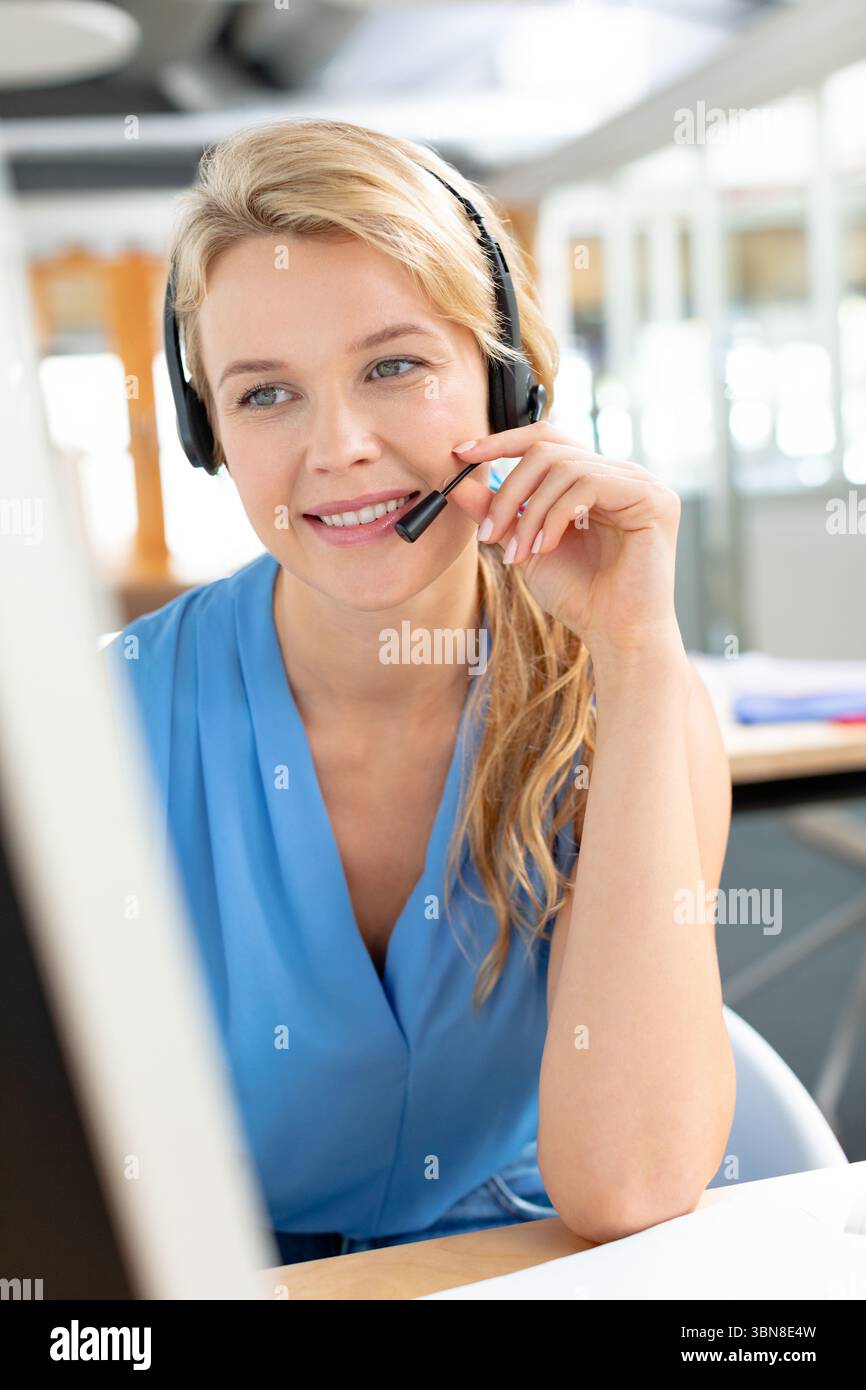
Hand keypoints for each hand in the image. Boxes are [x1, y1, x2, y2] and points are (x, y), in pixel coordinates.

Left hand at [445, 422, 684, 662]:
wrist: (616, 635)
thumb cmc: (579, 596)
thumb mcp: (525, 546)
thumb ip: (497, 512)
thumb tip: (456, 483)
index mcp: (594, 479)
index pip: (547, 440)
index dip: (502, 441)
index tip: (462, 453)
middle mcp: (619, 474)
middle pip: (547, 450)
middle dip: (509, 491)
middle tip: (489, 534)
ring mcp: (640, 483)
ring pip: (563, 467)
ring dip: (530, 513)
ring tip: (522, 553)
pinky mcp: (652, 498)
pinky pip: (589, 484)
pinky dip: (557, 515)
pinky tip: (548, 547)